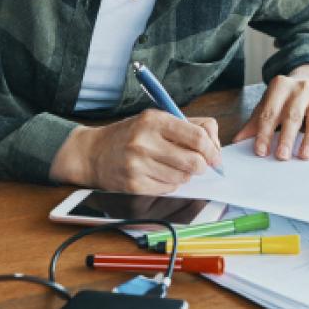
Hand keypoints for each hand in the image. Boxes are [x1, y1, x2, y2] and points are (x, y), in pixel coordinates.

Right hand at [52, 110, 220, 194]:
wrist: (93, 153)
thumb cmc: (130, 135)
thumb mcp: (156, 119)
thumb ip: (190, 126)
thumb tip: (215, 146)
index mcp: (153, 120)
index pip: (197, 137)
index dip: (212, 149)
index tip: (214, 155)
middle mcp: (144, 142)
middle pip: (194, 162)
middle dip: (202, 165)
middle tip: (198, 164)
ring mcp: (137, 166)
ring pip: (183, 177)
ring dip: (184, 174)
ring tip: (171, 165)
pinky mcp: (134, 186)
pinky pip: (169, 189)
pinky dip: (170, 183)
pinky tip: (158, 174)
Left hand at [232, 64, 308, 159]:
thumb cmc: (285, 99)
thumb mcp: (268, 104)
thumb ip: (255, 123)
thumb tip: (238, 141)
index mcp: (280, 86)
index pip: (270, 112)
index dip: (264, 132)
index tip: (261, 151)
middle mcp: (301, 88)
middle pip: (293, 115)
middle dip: (287, 137)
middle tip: (282, 156)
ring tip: (304, 156)